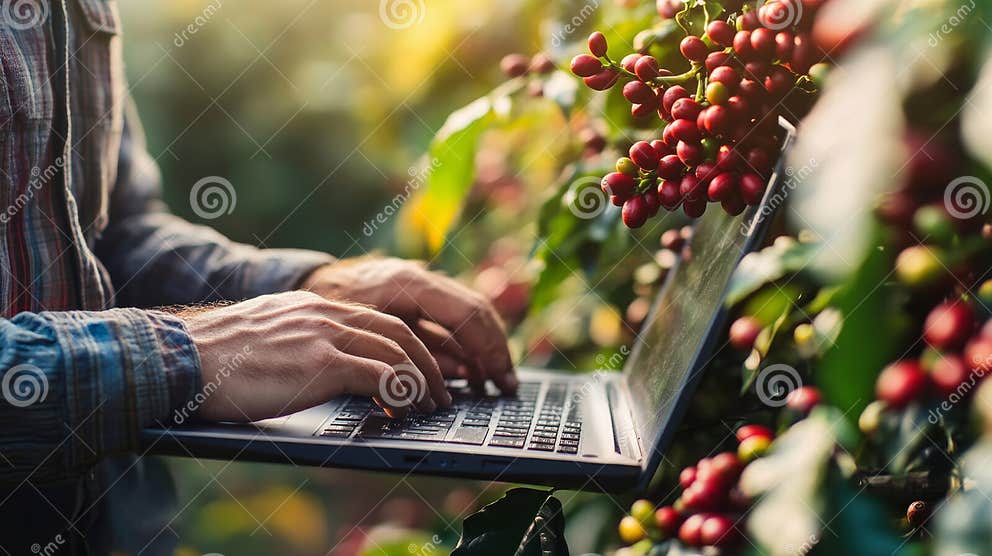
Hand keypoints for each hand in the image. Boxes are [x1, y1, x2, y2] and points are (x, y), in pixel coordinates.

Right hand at [181, 291, 451, 421]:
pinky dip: (400, 394)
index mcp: (315, 305)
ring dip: (420, 383)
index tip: (420, 370)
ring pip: (396, 353)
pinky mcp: (320, 362)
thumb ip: (300, 340)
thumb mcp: (267, 335)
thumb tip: (318, 365)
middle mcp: (326, 312)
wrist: (181, 358)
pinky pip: (379, 375)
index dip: (408, 346)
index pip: (379, 320)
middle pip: (398, 332)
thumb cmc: (215, 358)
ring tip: (430, 406)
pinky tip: (403, 411)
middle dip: (427, 363)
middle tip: (440, 391)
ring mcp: (324, 334)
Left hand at [301, 257, 516, 393]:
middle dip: (494, 350)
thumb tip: (452, 377)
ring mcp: (418, 287)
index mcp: (409, 284)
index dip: (489, 348)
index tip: (500, 378)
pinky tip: (468, 373)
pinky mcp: (412, 299)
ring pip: (465, 317)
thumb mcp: (362, 337)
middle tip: (507, 385)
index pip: (468, 315)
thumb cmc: (322, 311)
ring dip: (482, 350)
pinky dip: (461, 348)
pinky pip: (447, 322)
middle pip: (475, 313)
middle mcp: (419, 279)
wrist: (299, 287)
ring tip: (494, 383)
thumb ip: (406, 355)